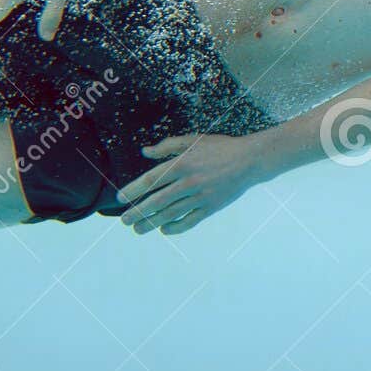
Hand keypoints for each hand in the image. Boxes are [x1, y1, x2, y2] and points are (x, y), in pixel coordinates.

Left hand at [114, 134, 263, 235]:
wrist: (250, 160)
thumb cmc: (221, 147)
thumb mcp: (194, 140)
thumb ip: (168, 145)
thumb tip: (146, 151)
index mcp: (181, 164)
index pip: (150, 180)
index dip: (133, 190)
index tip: (120, 199)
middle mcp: (188, 182)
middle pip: (156, 201)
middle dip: (137, 212)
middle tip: (124, 221)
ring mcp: (200, 196)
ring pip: (170, 214)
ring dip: (151, 223)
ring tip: (138, 229)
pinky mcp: (211, 207)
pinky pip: (189, 221)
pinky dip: (175, 227)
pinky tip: (164, 230)